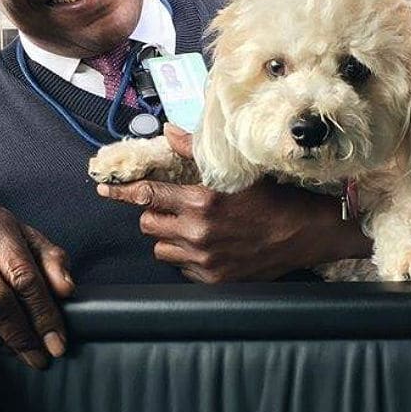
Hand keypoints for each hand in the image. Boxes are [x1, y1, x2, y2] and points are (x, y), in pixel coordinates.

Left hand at [97, 125, 368, 281]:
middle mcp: (197, 234)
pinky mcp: (213, 279)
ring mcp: (204, 260)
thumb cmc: (274, 195)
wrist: (307, 233)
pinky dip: (185, 255)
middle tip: (171, 205)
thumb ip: (195, 151)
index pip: (146, 195)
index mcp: (200, 202)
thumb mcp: (236, 169)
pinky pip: (181, 267)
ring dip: (167, 236)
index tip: (104, 190)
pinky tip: (206, 244)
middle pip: (148, 224)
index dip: (122, 192)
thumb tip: (168, 132)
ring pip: (160, 249)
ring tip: (188, 226)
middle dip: (153, 212)